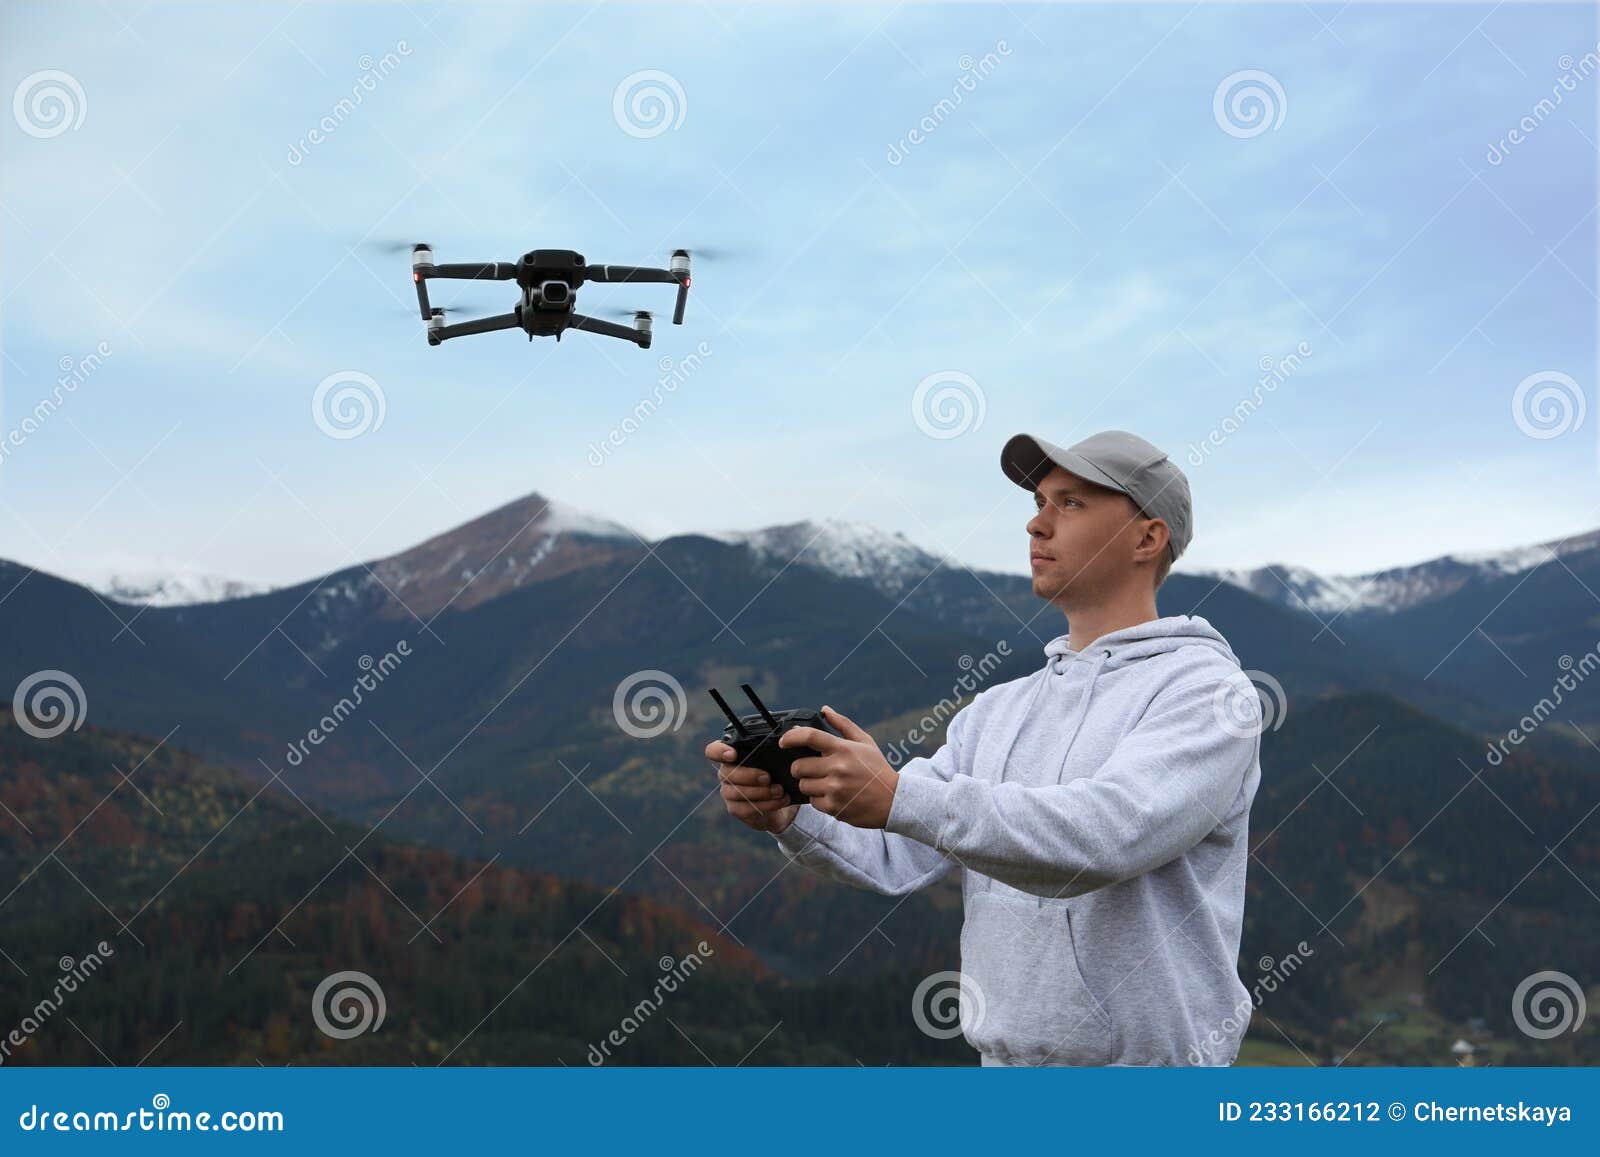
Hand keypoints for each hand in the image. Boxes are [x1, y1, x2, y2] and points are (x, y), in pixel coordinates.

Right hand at [706, 739, 800, 833]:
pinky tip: (780, 800)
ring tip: (780, 791)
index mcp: (732, 755)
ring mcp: (728, 792)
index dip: (719, 751)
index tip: (732, 754)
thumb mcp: (778, 758)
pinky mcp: (735, 809)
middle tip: (768, 777)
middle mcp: (726, 772)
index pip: (713, 750)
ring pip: (737, 793)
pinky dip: (766, 805)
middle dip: (750, 775)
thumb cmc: (776, 773)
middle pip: (727, 773)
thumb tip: (794, 728)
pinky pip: (745, 809)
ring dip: (761, 792)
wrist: (781, 800)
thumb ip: (781, 744)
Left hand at [780, 706, 898, 828]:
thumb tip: (825, 709)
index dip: (791, 737)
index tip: (783, 742)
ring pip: (803, 785)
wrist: (894, 801)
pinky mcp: (834, 807)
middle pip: (798, 767)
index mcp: (843, 749)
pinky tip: (834, 796)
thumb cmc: (877, 769)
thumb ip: (843, 725)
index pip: (810, 737)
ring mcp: (835, 789)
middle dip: (801, 768)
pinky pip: (812, 802)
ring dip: (810, 785)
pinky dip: (819, 800)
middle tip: (812, 770)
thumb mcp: (865, 743)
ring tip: (826, 784)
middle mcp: (837, 768)